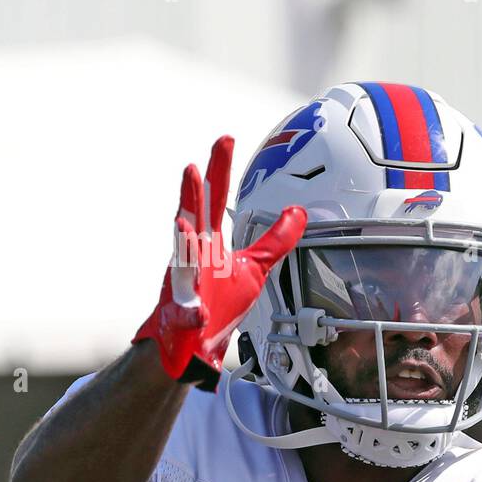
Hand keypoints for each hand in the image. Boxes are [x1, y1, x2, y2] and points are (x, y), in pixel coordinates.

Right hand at [133, 136, 306, 390]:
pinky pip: (186, 311)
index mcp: (210, 242)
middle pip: (194, 216)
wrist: (193, 342)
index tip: (226, 139)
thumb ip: (275, 241)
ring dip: (182, 238)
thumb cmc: (218, 303)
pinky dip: (189, 310)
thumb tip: (299, 212)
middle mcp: (193, 255)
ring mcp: (185, 284)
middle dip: (194, 191)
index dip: (220, 170)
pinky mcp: (183, 314)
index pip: (216, 199)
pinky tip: (195, 310)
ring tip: (182, 222)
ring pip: (182, 258)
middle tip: (197, 162)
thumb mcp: (255, 267)